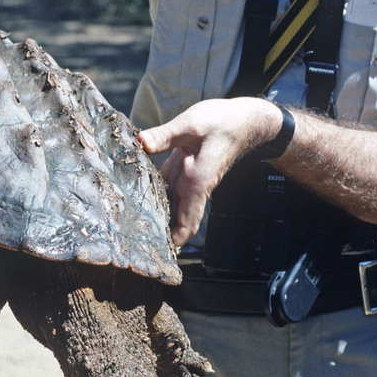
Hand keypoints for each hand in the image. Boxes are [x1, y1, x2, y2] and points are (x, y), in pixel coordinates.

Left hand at [139, 97, 281, 246]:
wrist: (244, 120)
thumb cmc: (223, 122)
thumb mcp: (191, 124)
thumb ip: (164, 135)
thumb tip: (140, 143)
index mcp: (197, 181)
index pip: (186, 222)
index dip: (174, 241)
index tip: (159, 256)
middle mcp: (194, 186)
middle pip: (176, 220)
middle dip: (160, 235)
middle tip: (135, 248)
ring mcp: (190, 180)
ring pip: (171, 206)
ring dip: (156, 218)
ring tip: (131, 231)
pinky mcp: (185, 170)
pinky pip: (168, 189)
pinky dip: (155, 196)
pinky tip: (135, 199)